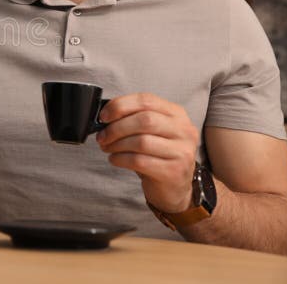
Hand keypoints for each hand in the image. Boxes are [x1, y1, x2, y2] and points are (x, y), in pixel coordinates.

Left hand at [95, 93, 199, 213]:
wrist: (173, 187)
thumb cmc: (156, 154)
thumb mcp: (151, 131)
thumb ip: (133, 118)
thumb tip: (105, 116)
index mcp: (176, 114)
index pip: (146, 100)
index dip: (121, 105)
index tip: (104, 116)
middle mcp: (184, 130)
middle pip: (145, 120)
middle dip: (117, 128)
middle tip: (102, 136)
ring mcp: (181, 152)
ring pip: (141, 141)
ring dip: (117, 144)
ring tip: (107, 148)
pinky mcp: (173, 171)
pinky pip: (139, 161)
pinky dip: (121, 159)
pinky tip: (115, 159)